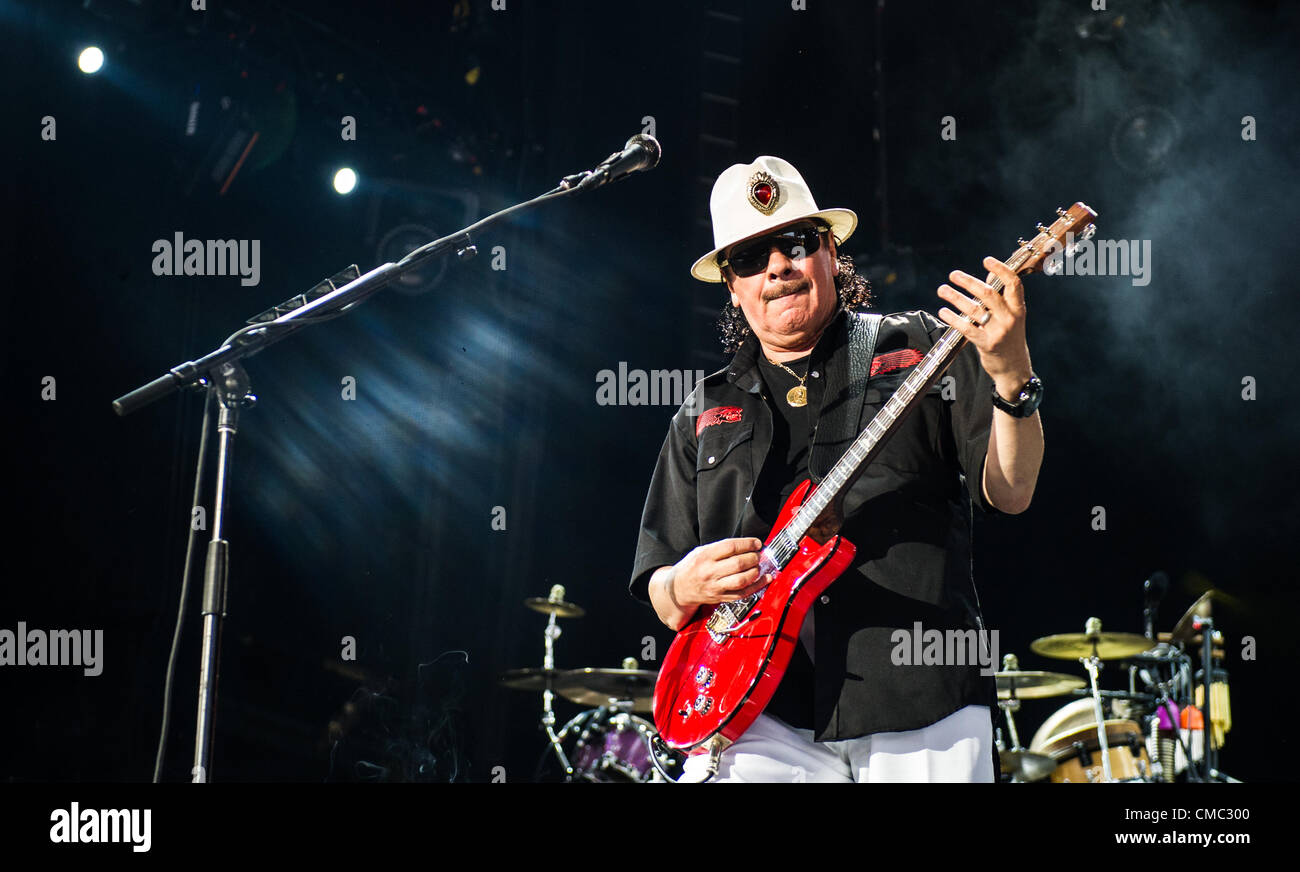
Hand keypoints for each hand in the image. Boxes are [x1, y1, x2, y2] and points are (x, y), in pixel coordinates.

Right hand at [665, 538, 770, 606]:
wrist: (678, 589)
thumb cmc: (691, 567)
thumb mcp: (701, 551)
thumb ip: (720, 548)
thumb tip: (746, 545)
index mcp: (704, 556)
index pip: (730, 547)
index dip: (747, 544)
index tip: (756, 543)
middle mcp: (709, 572)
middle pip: (738, 563)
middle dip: (753, 558)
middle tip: (757, 555)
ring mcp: (715, 586)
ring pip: (741, 580)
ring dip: (755, 572)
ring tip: (757, 566)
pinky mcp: (720, 597)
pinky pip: (742, 593)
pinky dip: (757, 586)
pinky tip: (764, 579)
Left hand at [936, 256, 1033, 394]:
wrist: (1014, 367)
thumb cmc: (1010, 337)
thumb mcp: (1012, 317)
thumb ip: (1001, 298)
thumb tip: (989, 277)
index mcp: (1019, 309)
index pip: (1013, 284)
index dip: (1000, 270)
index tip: (986, 260)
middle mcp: (1010, 318)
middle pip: (988, 294)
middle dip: (968, 282)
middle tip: (953, 274)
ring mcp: (998, 332)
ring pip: (973, 309)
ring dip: (955, 297)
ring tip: (942, 289)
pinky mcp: (986, 344)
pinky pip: (966, 328)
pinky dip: (952, 318)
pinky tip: (943, 311)